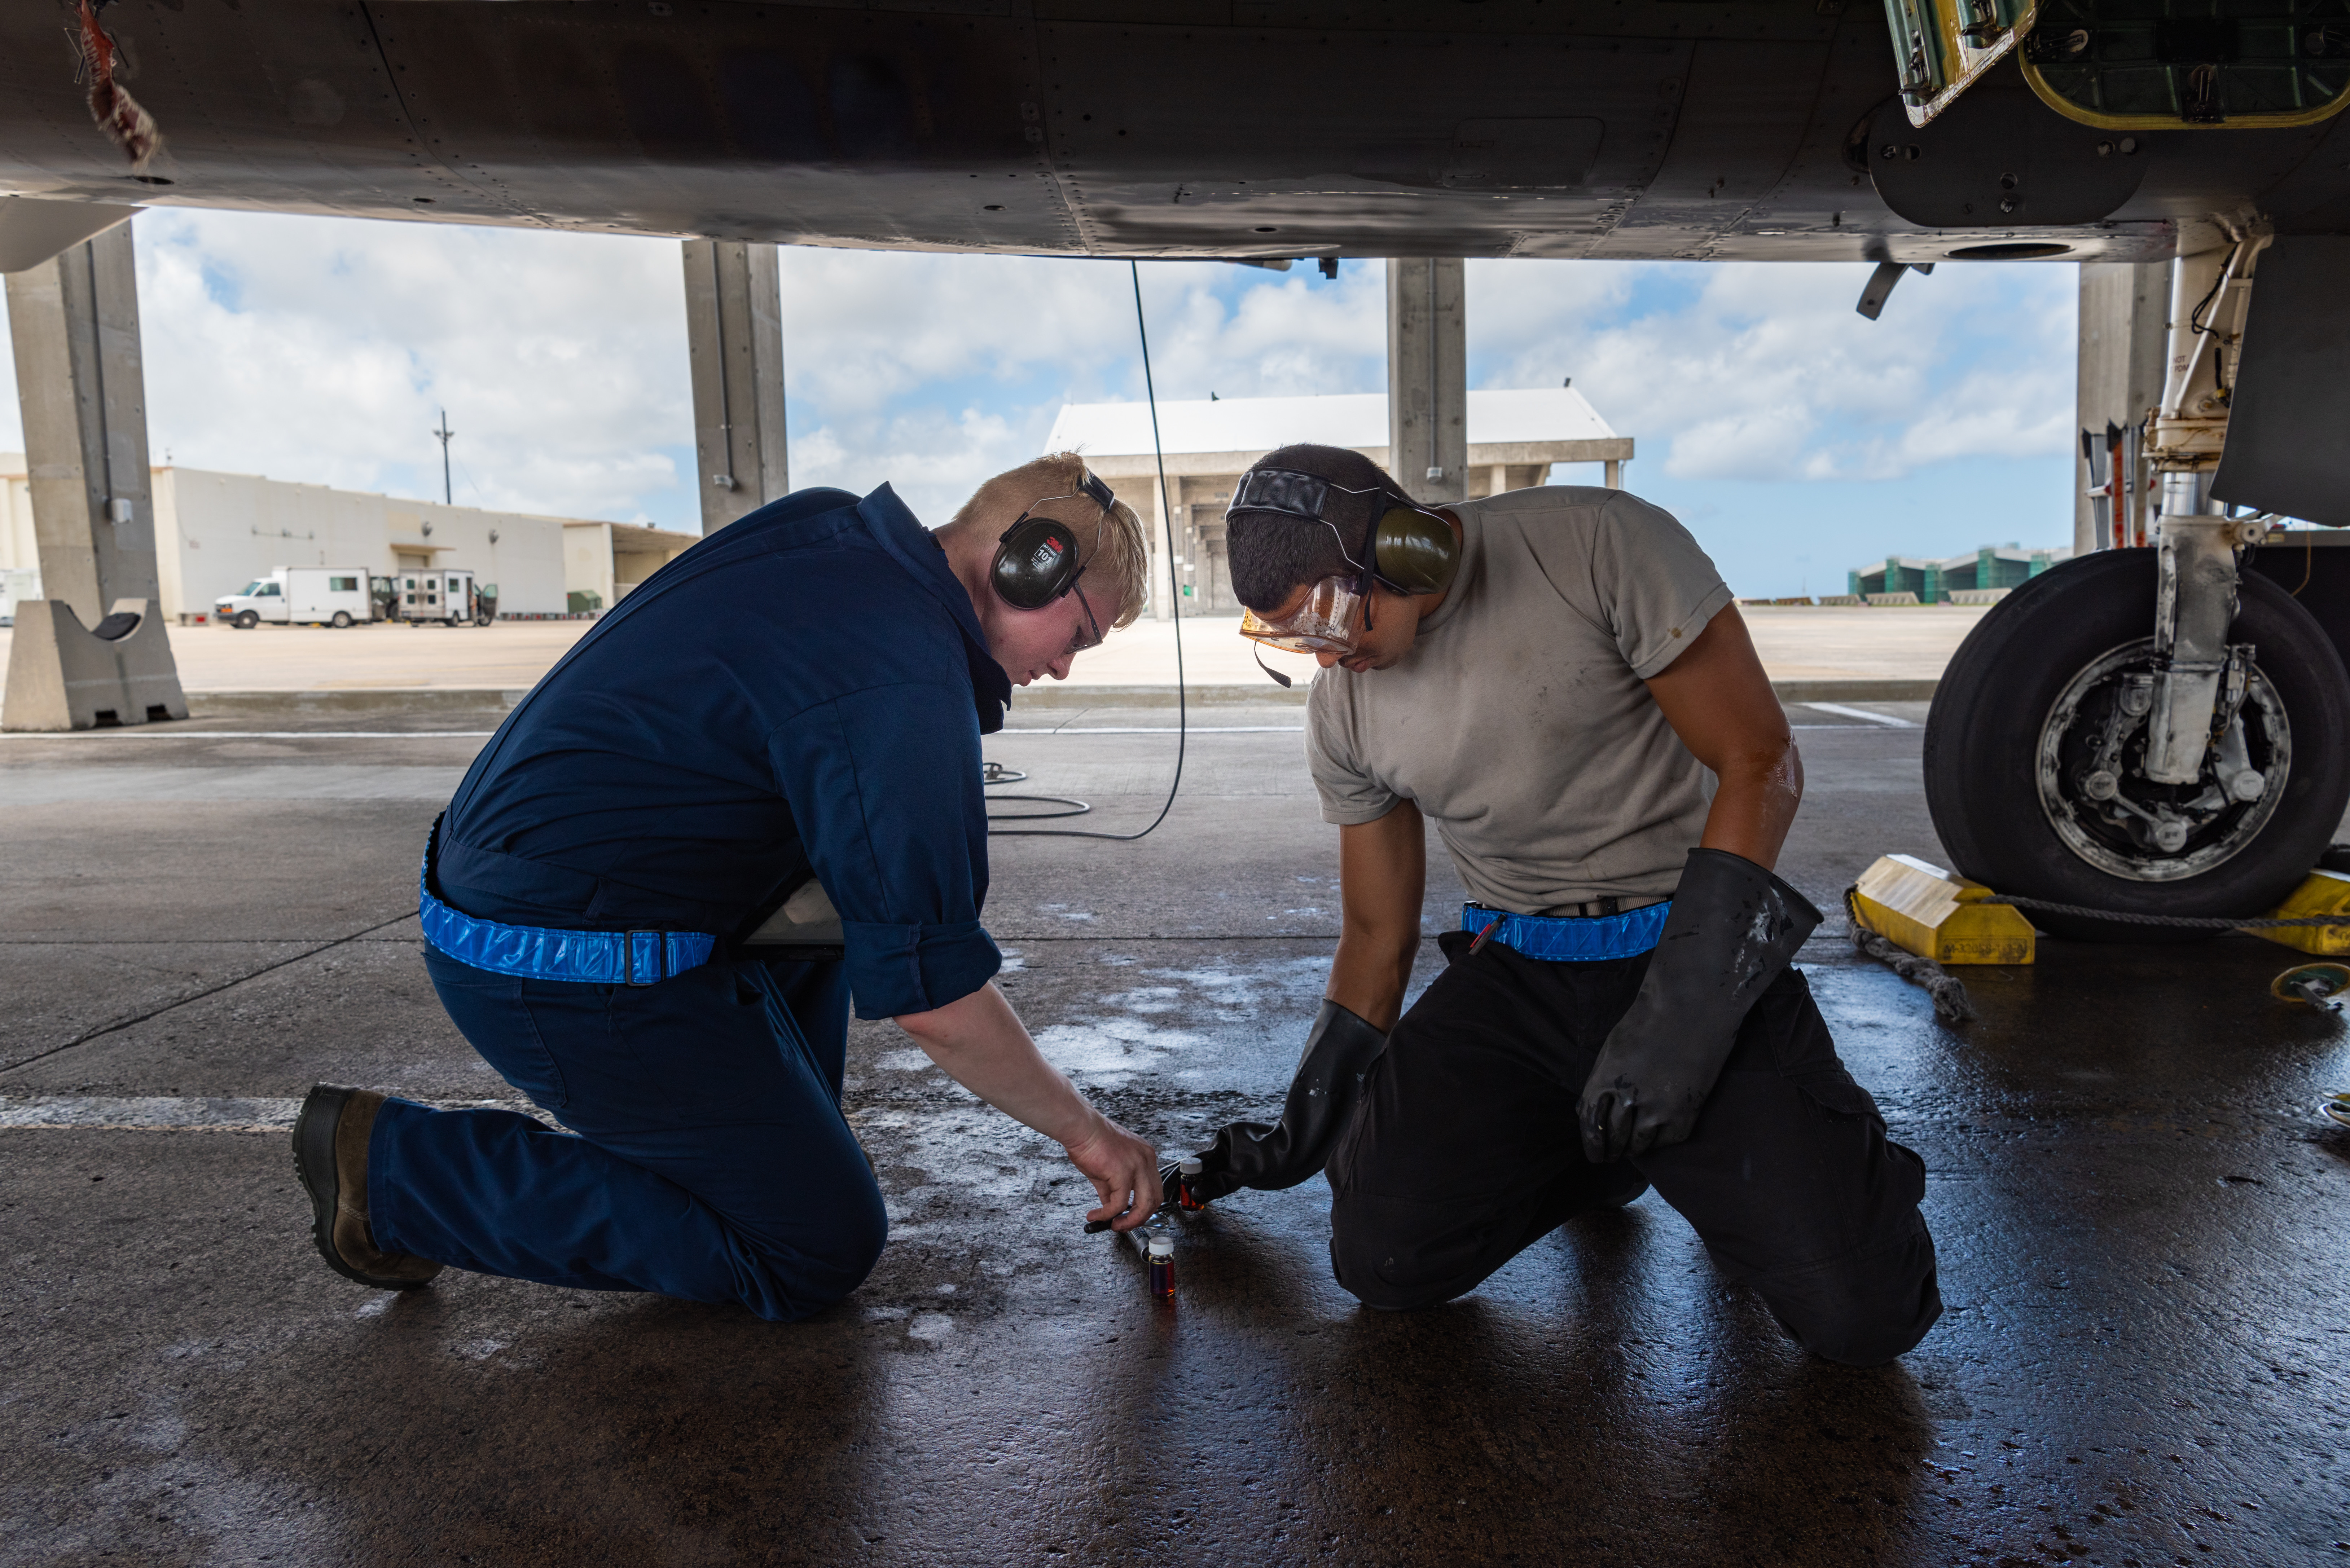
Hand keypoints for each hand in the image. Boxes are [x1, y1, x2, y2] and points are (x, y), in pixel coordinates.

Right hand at [1064, 1114, 1160, 1232]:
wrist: (1080, 1128)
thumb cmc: (1090, 1141)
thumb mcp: (1107, 1169)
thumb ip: (1111, 1188)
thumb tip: (1110, 1206)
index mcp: (1145, 1157)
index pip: (1154, 1188)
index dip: (1145, 1207)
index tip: (1131, 1216)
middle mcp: (1146, 1160)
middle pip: (1155, 1199)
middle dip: (1140, 1218)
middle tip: (1124, 1225)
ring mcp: (1137, 1166)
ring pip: (1144, 1205)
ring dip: (1128, 1221)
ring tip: (1114, 1225)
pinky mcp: (1123, 1172)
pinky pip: (1119, 1203)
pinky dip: (1107, 1213)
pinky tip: (1096, 1215)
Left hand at [1578, 1033, 1716, 1163]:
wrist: (1692, 1010)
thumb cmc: (1648, 1024)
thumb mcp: (1611, 1050)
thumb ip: (1600, 1081)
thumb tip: (1586, 1110)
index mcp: (1606, 1079)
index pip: (1591, 1124)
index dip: (1591, 1144)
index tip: (1594, 1155)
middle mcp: (1631, 1098)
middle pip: (1614, 1138)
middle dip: (1610, 1151)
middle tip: (1610, 1156)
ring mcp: (1660, 1108)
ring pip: (1640, 1144)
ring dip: (1633, 1149)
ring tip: (1630, 1149)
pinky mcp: (1685, 1114)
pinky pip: (1666, 1141)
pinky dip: (1658, 1142)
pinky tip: (1655, 1136)